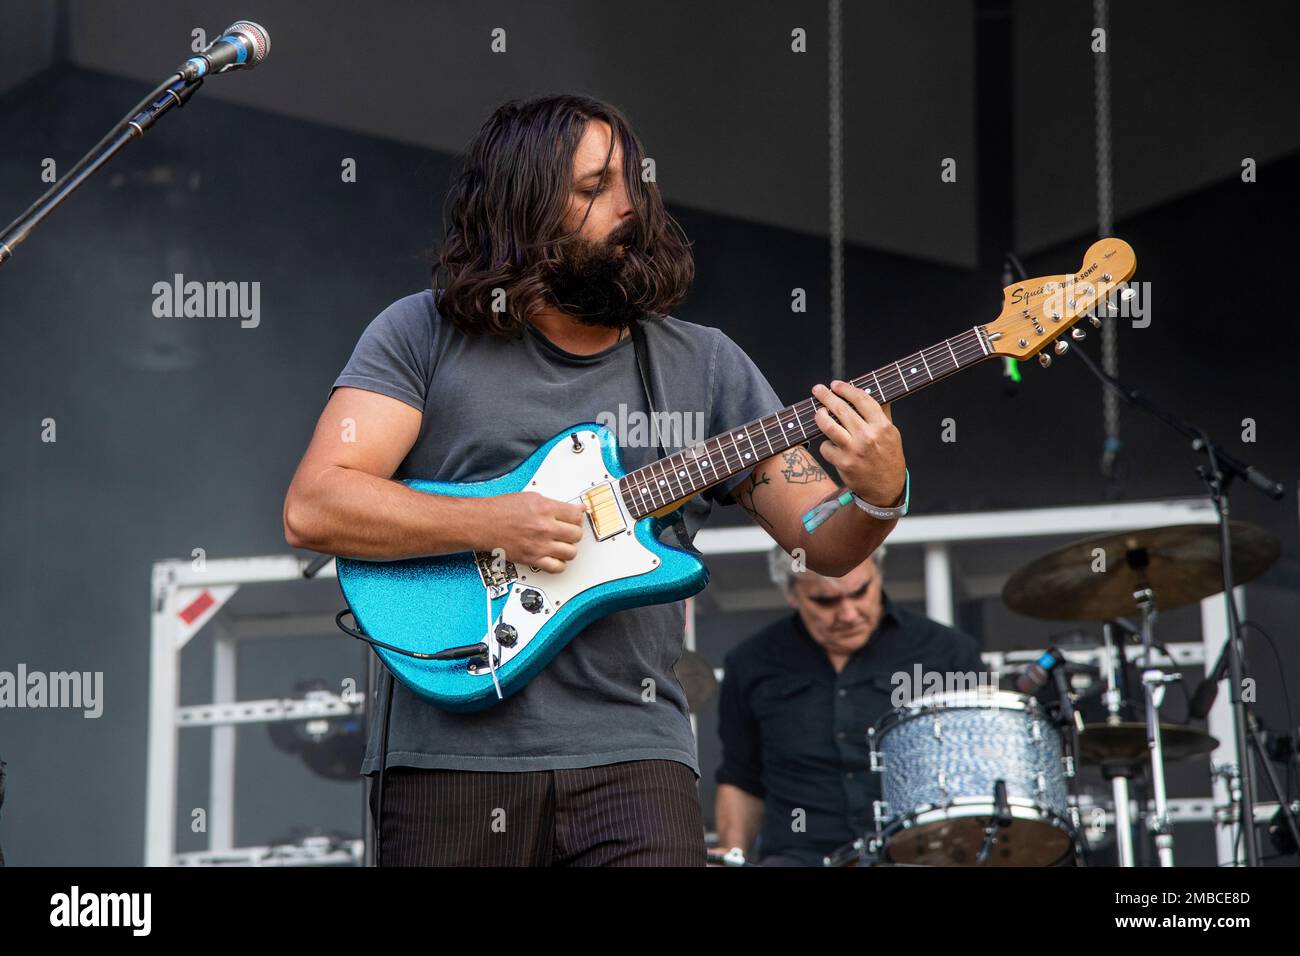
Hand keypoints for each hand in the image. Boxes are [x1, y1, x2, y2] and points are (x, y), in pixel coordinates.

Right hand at [482, 492, 586, 572]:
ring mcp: (539, 545)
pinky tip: (554, 557)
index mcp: (545, 509)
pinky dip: (559, 564)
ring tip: (561, 544)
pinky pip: (557, 567)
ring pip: (571, 552)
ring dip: (568, 548)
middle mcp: (544, 527)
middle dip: (574, 532)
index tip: (574, 519)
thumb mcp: (531, 497)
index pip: (576, 515)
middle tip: (567, 531)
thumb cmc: (502, 510)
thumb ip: (556, 504)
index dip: (578, 517)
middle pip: (576, 534)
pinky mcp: (532, 559)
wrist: (482, 523)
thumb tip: (576, 509)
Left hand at [811, 380, 905, 506]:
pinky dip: (826, 444)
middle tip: (817, 390)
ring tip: (818, 413)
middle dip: (826, 397)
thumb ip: (880, 413)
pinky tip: (831, 445)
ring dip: (819, 416)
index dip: (846, 389)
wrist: (886, 489)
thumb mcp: (892, 434)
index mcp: (882, 426)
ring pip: (828, 426)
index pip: (862, 400)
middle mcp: (868, 437)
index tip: (836, 384)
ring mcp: (854, 450)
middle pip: (842, 409)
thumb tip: (866, 393)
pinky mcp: (843, 463)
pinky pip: (826, 447)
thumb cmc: (888, 459)